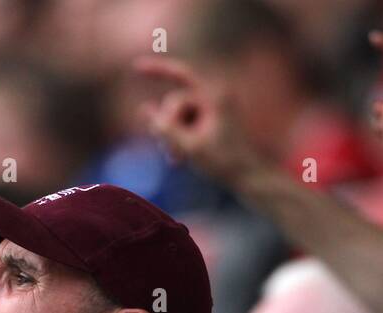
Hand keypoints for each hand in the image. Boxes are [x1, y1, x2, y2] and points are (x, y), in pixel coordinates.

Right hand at [134, 55, 264, 181]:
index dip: (158, 69)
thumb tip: (144, 109)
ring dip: (171, 135)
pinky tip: (176, 158)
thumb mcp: (190, 147)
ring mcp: (211, 109)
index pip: (182, 75)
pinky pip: (183, 122)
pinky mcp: (208, 121)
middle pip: (174, 102)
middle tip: (172, 155)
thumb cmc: (223, 161)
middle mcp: (214, 97)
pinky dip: (178, 138)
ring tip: (177, 160)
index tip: (135, 67)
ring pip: (176, 114)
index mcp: (214, 97)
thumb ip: (166, 129)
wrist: (247, 175)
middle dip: (167, 125)